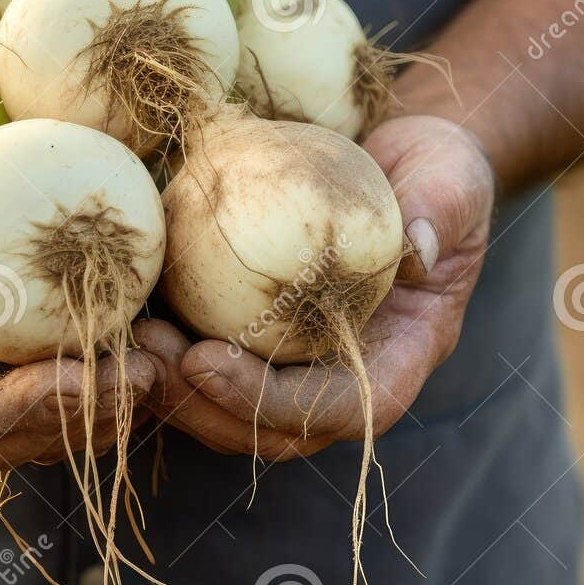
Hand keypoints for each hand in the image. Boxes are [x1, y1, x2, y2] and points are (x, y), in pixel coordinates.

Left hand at [144, 115, 494, 459]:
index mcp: (400, 355)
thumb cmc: (439, 167)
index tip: (209, 360)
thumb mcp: (452, 180)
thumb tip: (417, 245)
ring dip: (177, 388)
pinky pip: (214, 359)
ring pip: (233, 410)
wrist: (410, 155)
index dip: (270, 401)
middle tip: (150, 356)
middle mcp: (347, 373)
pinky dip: (172, 350)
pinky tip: (132, 313)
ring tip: (131, 341)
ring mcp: (303, 360)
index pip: (337, 409)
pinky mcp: (265, 333)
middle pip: (273, 430)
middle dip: (205, 405)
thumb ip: (440, 211)